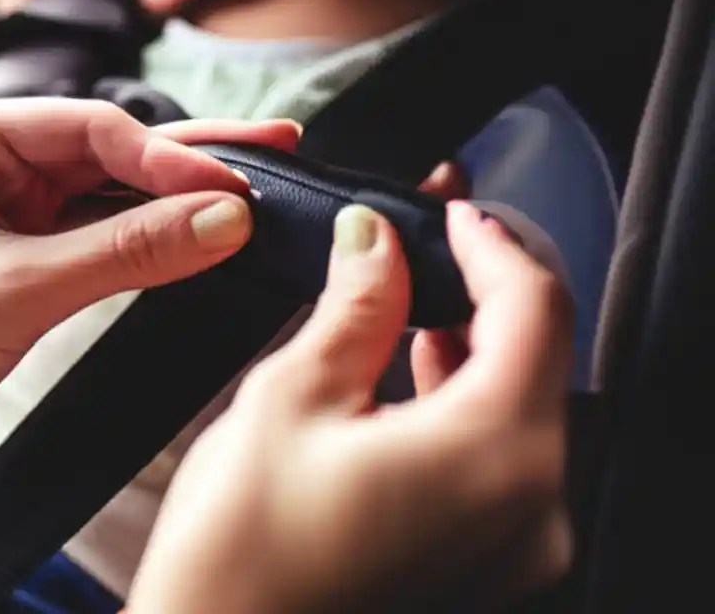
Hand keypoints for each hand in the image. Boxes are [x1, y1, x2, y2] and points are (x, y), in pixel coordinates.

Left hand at [0, 97, 299, 455]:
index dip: (172, 160)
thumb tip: (224, 222)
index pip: (91, 127)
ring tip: (254, 190)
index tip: (239, 191)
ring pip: (101, 191)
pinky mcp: (5, 243)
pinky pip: (86, 230)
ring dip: (168, 201)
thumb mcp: (14, 292)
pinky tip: (194, 232)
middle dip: (185, 162)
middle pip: (104, 149)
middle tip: (275, 151)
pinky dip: (137, 239)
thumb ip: (126, 253)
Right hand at [130, 202, 571, 612]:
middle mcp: (532, 507)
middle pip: (540, 358)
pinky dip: (468, 408)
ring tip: (412, 300)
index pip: (535, 309)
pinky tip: (416, 377)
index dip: (492, 244)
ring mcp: (518, 546)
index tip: (450, 212)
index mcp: (495, 453)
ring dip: (477, 345)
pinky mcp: (489, 568)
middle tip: (426, 240)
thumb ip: (356, 305)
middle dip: (485, 289)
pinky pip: (505, 462)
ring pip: (523, 408)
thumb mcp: (293, 396)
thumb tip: (375, 239)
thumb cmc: (241, 552)